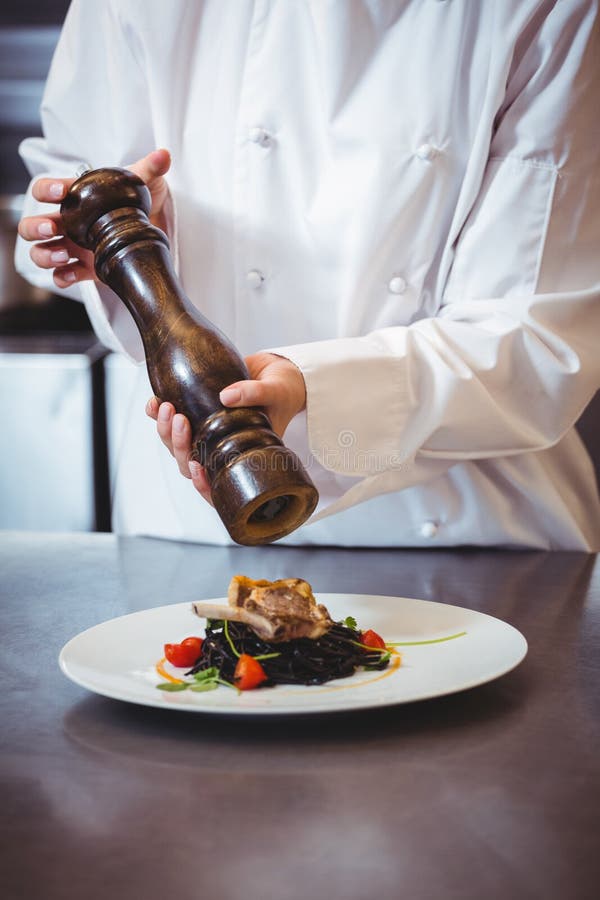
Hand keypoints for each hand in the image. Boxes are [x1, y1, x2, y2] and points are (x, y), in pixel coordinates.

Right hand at [17, 148, 170, 288]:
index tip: (60, 193)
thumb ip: (149, 170)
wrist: (152, 230)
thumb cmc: (137, 203)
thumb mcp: (143, 183)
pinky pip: (62, 276)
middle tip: (50, 229)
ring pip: (41, 252)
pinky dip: (62, 277)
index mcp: (75, 199)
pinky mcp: (84, 268)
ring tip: (63, 256)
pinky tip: (72, 274)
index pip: (46, 190)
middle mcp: (67, 223)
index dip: (46, 189)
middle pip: (33, 224)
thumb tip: (163, 155)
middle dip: (35, 227)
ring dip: (45, 255)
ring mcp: (72, 247)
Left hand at [146, 352, 306, 503]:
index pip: (218, 486)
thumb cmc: (282, 392)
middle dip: (178, 445)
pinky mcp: (196, 414)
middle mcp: (221, 450)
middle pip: (189, 464)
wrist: (275, 372)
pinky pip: (170, 423)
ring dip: (165, 431)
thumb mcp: (274, 392)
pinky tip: (154, 403)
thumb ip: (254, 393)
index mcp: (243, 458)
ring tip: (168, 407)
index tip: (196, 466)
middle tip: (182, 420)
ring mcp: (206, 434)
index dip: (203, 486)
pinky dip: (157, 416)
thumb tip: (226, 395)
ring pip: (176, 446)